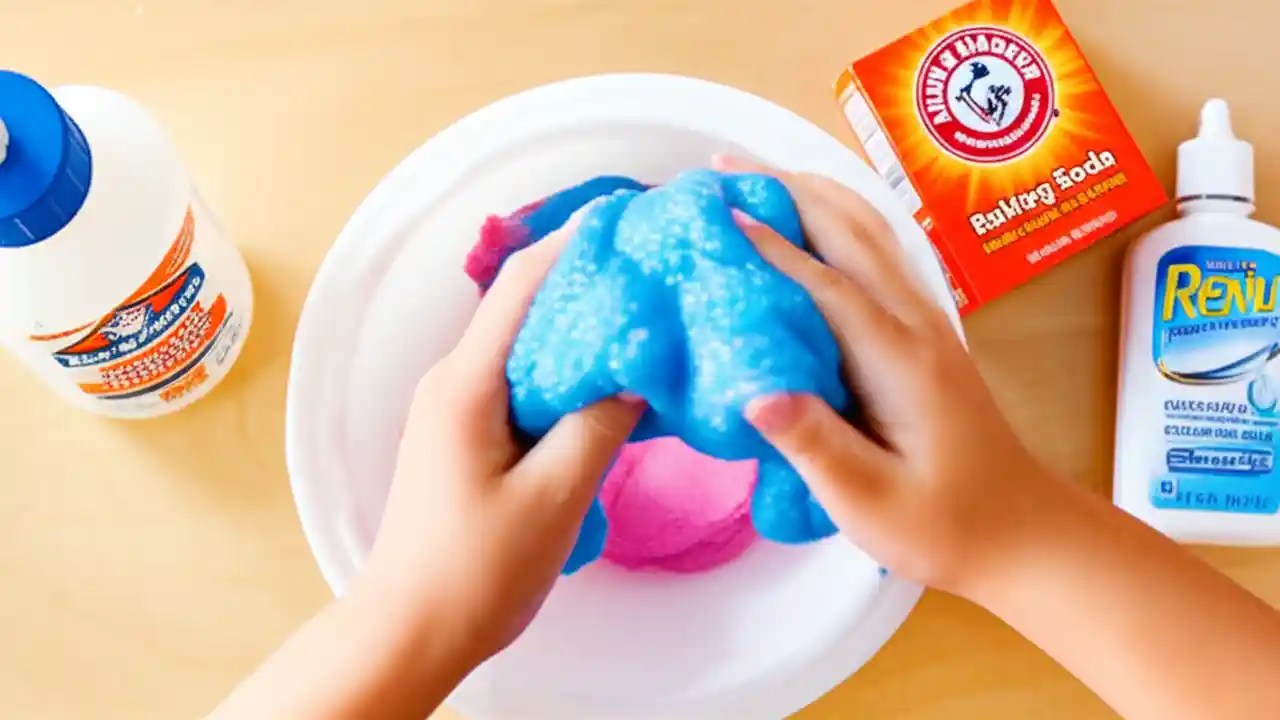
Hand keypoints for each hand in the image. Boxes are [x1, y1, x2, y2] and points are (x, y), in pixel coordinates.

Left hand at [358, 220, 644, 665]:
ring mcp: (455, 407)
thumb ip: (598, 424)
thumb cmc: (477, 570)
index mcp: (467, 384)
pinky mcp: (464, 434)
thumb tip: (636, 370)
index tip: (629, 216)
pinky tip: (608, 381)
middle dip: (585, 280)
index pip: (522, 284)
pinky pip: (519, 382)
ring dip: (579, 328)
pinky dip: (564, 370)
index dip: (575, 241)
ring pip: (524, 346)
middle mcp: (453, 381)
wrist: (410, 631)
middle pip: (524, 307)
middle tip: (652, 267)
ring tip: (643, 317)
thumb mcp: (554, 497)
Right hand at [715, 155, 1063, 598]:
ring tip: (756, 175)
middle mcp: (915, 323)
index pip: (825, 282)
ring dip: (815, 194)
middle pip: (850, 230)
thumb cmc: (945, 525)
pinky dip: (836, 221)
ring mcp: (924, 322)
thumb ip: (815, 446)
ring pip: (869, 231)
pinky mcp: (923, 333)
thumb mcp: (871, 502)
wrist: (1022, 534)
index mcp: (898, 358)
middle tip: (722, 167)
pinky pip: (876, 254)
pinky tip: (812, 223)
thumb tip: (754, 393)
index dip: (770, 245)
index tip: (717, 212)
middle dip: (787, 189)